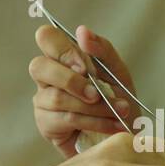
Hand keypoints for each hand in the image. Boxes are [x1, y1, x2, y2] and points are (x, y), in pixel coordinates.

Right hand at [30, 24, 139, 157]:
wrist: (126, 134)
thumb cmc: (118, 100)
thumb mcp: (118, 72)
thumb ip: (102, 50)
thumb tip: (81, 31)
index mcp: (63, 57)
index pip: (46, 37)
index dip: (62, 50)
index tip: (85, 67)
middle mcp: (48, 77)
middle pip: (38, 66)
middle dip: (71, 81)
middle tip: (96, 93)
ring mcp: (43, 101)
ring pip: (56, 97)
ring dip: (92, 107)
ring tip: (117, 112)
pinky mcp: (47, 124)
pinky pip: (65, 119)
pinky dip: (94, 121)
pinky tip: (111, 125)